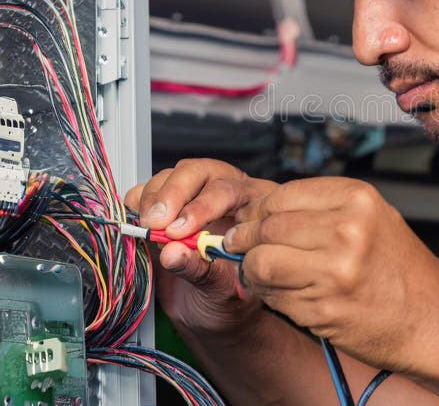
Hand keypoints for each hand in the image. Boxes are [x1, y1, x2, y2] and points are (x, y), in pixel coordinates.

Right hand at [124, 158, 276, 337]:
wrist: (211, 315)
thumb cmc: (228, 300)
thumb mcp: (222, 291)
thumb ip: (200, 270)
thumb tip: (172, 252)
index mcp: (253, 208)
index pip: (229, 189)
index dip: (202, 206)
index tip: (179, 231)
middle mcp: (225, 193)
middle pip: (198, 172)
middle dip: (174, 194)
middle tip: (156, 223)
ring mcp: (193, 197)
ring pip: (171, 176)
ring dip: (153, 198)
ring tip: (147, 228)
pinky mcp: (164, 208)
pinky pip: (146, 191)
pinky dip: (136, 203)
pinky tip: (138, 224)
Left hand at [224, 177, 438, 372]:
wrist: (433, 321)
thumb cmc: (402, 271)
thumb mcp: (373, 219)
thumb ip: (323, 209)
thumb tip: (262, 210)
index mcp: (358, 199)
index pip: (284, 194)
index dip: (258, 208)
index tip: (249, 218)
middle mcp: (347, 230)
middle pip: (268, 226)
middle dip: (245, 237)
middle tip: (241, 244)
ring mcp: (334, 271)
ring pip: (261, 262)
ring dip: (252, 268)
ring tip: (260, 270)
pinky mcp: (323, 308)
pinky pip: (273, 295)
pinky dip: (268, 294)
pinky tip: (281, 292)